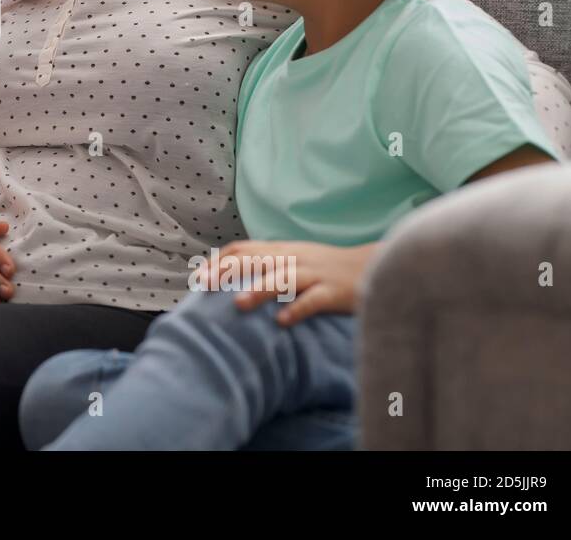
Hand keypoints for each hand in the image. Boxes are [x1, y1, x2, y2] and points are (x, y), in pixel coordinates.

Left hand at [195, 239, 380, 325]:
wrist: (373, 266)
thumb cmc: (324, 268)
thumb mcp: (292, 258)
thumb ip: (264, 263)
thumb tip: (226, 273)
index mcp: (282, 250)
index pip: (244, 249)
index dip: (219, 261)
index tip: (197, 277)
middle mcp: (294, 258)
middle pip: (257, 260)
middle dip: (228, 272)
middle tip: (204, 287)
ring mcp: (315, 274)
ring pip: (284, 277)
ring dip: (260, 290)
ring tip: (238, 304)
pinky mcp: (334, 291)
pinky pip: (314, 300)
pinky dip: (298, 309)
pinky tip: (282, 321)